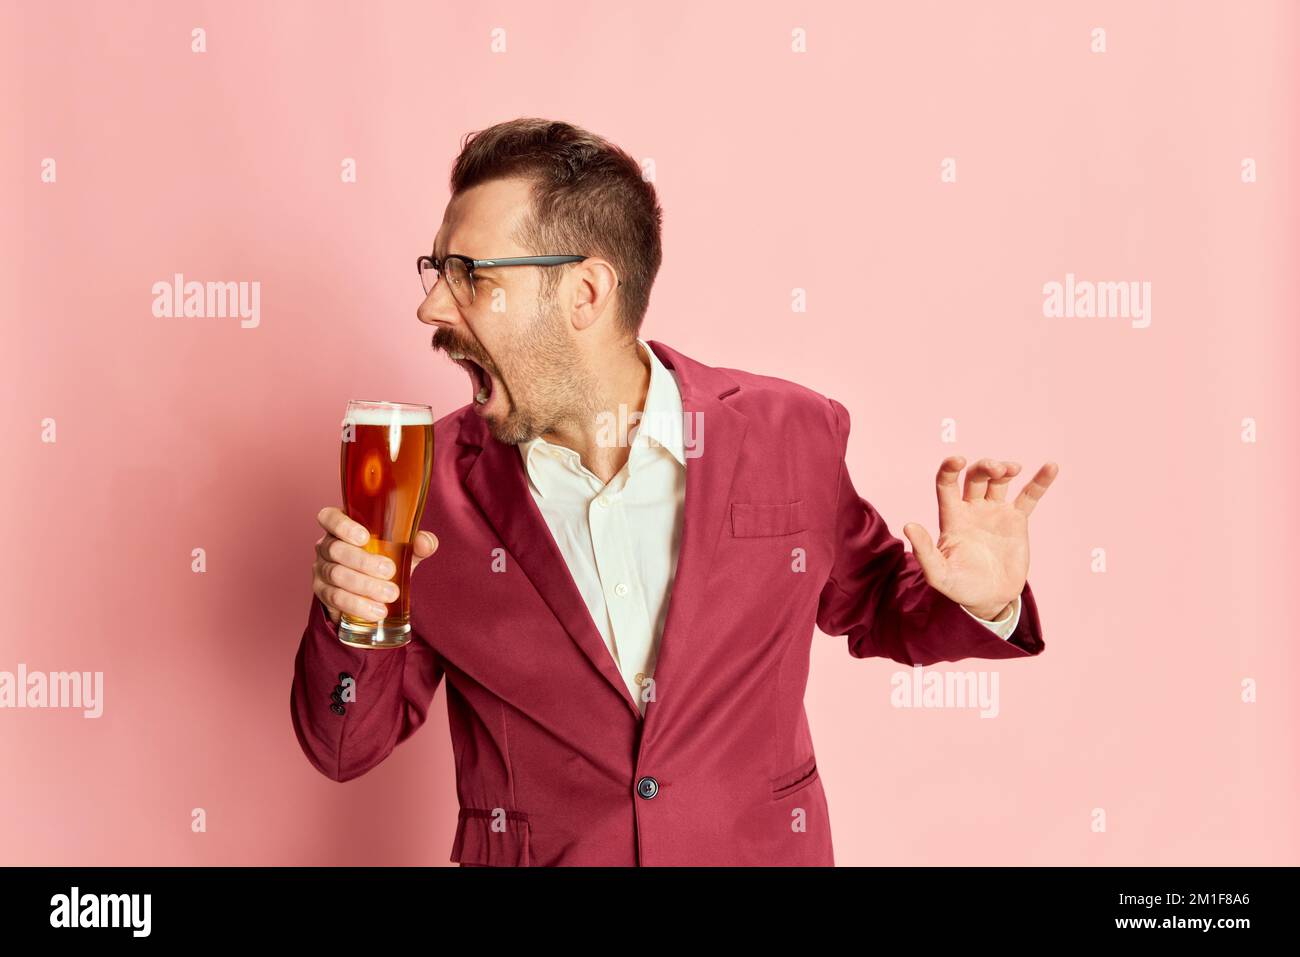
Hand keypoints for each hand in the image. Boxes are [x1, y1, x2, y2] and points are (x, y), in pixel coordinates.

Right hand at [311, 506, 438, 625]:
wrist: (374, 592)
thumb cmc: (386, 560)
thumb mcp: (403, 551)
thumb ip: (417, 544)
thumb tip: (425, 542)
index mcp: (343, 526)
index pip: (330, 517)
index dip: (343, 526)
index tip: (364, 538)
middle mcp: (327, 545)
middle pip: (336, 549)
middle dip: (364, 562)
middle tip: (390, 572)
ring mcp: (321, 569)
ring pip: (337, 575)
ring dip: (364, 586)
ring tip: (390, 595)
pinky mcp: (322, 592)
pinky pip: (335, 598)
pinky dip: (357, 605)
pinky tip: (376, 611)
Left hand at [902, 457, 1057, 619]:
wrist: (989, 599)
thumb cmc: (959, 587)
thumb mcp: (938, 574)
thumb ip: (924, 551)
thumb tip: (908, 526)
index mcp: (952, 517)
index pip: (946, 484)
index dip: (949, 468)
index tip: (957, 460)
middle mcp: (972, 509)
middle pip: (975, 476)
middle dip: (984, 467)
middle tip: (996, 469)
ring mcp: (995, 513)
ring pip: (999, 480)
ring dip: (1004, 468)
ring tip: (1011, 469)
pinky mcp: (1017, 521)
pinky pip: (1029, 496)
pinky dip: (1040, 482)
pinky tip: (1050, 467)